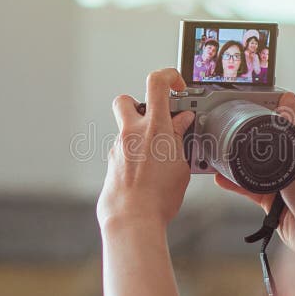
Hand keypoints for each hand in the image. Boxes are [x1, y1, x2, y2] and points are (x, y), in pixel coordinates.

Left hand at [97, 68, 194, 231]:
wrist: (132, 219)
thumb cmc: (159, 197)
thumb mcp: (181, 165)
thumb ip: (179, 139)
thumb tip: (182, 123)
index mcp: (154, 127)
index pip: (157, 82)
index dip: (169, 76)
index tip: (178, 86)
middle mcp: (131, 133)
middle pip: (127, 100)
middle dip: (141, 104)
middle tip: (157, 119)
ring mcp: (118, 149)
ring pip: (127, 130)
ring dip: (141, 136)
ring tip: (160, 156)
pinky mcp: (112, 165)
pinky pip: (125, 152)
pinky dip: (137, 157)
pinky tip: (149, 175)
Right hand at [214, 93, 294, 253]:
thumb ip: (292, 135)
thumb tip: (288, 102)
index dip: (285, 104)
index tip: (265, 96)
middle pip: (276, 138)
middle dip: (256, 131)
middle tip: (236, 121)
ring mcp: (287, 181)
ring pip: (260, 164)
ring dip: (242, 160)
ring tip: (223, 152)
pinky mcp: (275, 201)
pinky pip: (252, 188)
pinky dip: (237, 183)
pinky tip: (223, 179)